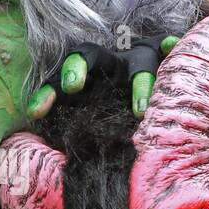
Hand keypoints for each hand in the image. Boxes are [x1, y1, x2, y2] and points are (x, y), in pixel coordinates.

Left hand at [26, 36, 179, 120]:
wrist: (157, 97)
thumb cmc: (112, 122)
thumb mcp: (89, 125)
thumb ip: (71, 135)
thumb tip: (49, 162)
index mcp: (87, 79)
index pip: (60, 79)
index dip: (47, 93)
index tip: (35, 112)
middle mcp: (111, 65)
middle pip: (90, 55)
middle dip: (77, 67)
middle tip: (72, 87)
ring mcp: (139, 59)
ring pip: (138, 63)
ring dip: (139, 84)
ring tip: (141, 110)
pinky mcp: (165, 58)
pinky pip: (169, 49)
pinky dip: (170, 46)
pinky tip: (172, 47)